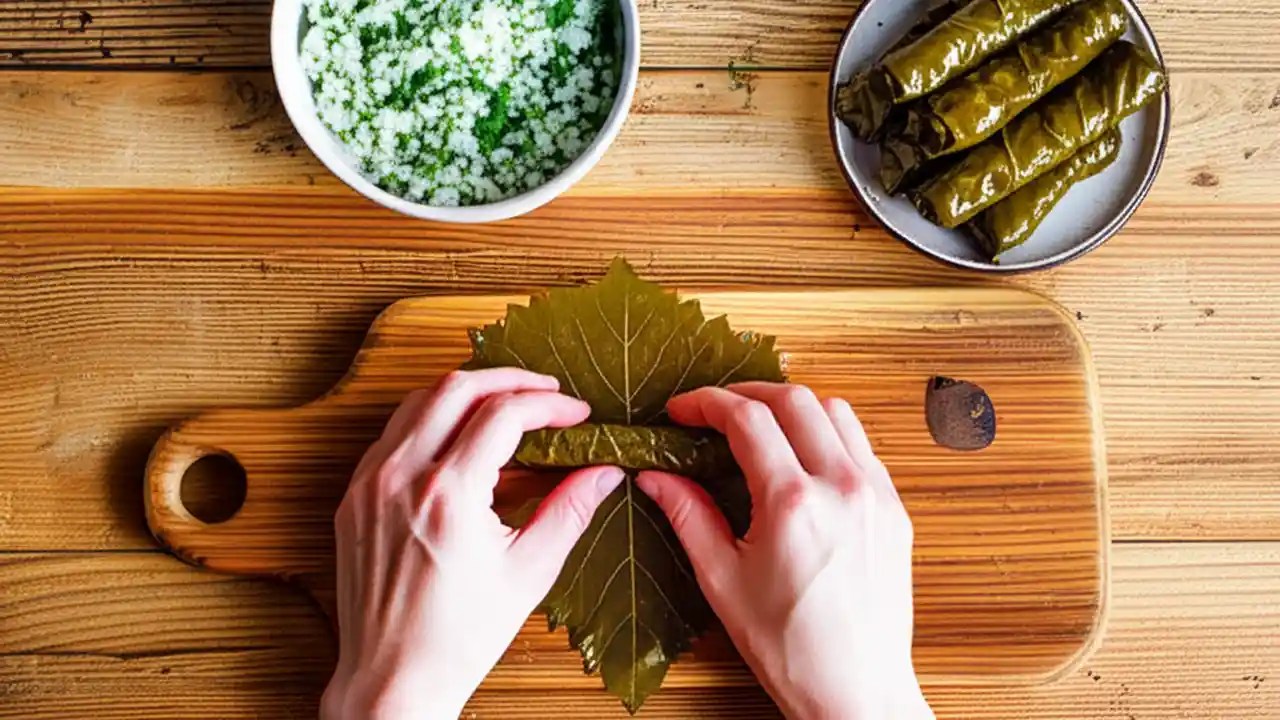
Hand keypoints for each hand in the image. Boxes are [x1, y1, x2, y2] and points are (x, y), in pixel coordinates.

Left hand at [322, 369, 624, 719]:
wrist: (393, 677)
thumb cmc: (460, 636)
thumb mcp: (529, 572)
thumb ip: (571, 510)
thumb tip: (607, 471)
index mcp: (448, 496)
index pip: (504, 414)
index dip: (549, 405)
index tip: (576, 414)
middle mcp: (401, 478)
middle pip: (457, 387)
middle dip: (509, 379)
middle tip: (546, 391)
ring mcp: (369, 484)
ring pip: (419, 401)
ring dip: (467, 392)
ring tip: (507, 404)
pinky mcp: (353, 496)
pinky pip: (393, 433)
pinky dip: (430, 420)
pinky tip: (460, 437)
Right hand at [636, 383, 931, 719]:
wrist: (855, 691)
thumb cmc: (788, 647)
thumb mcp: (722, 580)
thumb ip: (688, 515)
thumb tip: (655, 476)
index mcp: (793, 503)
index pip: (746, 418)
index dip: (707, 402)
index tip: (682, 410)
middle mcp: (842, 487)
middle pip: (795, 399)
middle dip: (748, 393)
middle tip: (716, 409)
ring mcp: (876, 495)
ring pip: (838, 412)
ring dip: (795, 407)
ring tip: (761, 425)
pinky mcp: (895, 510)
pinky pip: (863, 447)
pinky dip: (829, 435)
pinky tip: (804, 458)